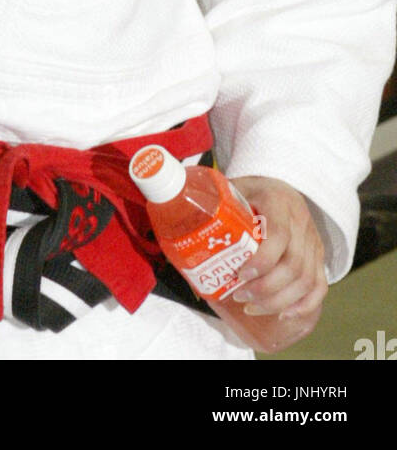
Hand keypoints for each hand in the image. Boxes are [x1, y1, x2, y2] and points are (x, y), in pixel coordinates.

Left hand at [228, 175, 327, 336]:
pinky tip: (284, 314)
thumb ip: (212, 202)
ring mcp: (313, 240)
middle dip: (266, 289)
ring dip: (279, 300)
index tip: (240, 275)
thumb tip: (178, 217)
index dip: (262, 261)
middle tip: (240, 297)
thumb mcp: (231, 188)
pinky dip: (305, 305)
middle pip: (294, 264)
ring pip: (307, 279)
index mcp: (278, 200)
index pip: (279, 235)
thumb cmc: (248, 191)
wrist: (276, 185)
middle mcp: (301, 220)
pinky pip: (320, 285)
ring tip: (252, 306)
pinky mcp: (318, 255)